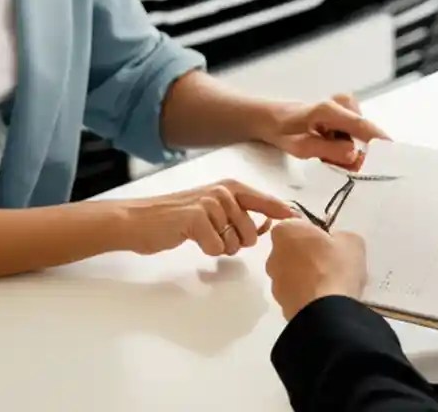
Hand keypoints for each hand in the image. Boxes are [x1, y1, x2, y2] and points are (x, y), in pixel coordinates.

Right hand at [123, 179, 295, 256]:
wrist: (138, 220)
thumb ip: (238, 213)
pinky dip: (207, 251)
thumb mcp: (211, 208)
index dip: (283, 214)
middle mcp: (223, 191)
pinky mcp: (197, 219)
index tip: (299, 221)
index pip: (266, 201)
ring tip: (200, 236)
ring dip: (220, 247)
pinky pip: (217, 248)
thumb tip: (267, 226)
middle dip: (237, 243)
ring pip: (235, 243)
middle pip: (252, 232)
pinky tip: (191, 239)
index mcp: (230, 187)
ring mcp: (210, 203)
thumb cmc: (175, 217)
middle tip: (214, 236)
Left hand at [259, 94, 389, 170]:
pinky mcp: (347, 109)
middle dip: (353, 153)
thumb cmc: (282, 131)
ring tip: (323, 152)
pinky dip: (342, 144)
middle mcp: (342, 102)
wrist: (271, 116)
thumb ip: (329, 151)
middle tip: (331, 161)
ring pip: (358, 137)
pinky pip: (353, 134)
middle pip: (362, 135)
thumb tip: (356, 154)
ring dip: (345, 149)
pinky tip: (326, 144)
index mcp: (329, 110)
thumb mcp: (300, 147)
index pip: (363, 127)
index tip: (396, 156)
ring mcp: (346, 104)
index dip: (381, 142)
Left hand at [265, 219, 366, 320]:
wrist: (326, 312)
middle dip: (308, 254)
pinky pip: (296, 294)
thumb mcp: (351, 241)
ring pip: (292, 273)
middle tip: (331, 262)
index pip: (294, 224)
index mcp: (285, 231)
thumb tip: (336, 244)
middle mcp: (273, 255)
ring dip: (307, 276)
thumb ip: (339, 237)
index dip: (312, 231)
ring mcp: (275, 282)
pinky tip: (325, 299)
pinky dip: (307, 295)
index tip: (328, 240)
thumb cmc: (336, 267)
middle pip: (291, 250)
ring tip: (330, 284)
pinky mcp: (281, 305)